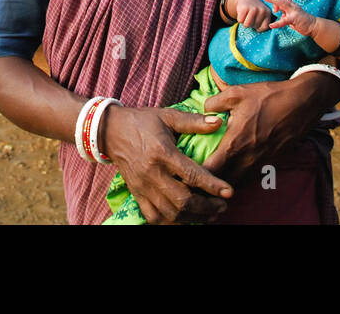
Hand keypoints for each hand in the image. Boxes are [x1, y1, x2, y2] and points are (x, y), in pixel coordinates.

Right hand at [100, 104, 232, 223]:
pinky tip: (186, 219)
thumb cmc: (142, 121)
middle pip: (182, 200)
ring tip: (210, 215)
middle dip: (206, 207)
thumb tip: (219, 121)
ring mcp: (143, 187)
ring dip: (193, 218)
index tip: (229, 192)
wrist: (110, 131)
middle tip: (222, 206)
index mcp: (162, 152)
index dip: (212, 186)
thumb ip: (193, 121)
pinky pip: (154, 217)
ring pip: (170, 213)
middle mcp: (152, 173)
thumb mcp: (167, 116)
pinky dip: (171, 223)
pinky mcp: (136, 194)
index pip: (191, 174)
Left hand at [201, 75, 339, 182]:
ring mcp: (261, 162)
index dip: (197, 174)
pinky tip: (235, 165)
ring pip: (238, 181)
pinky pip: (251, 174)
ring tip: (215, 174)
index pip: (211, 170)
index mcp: (234, 144)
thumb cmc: (268, 96)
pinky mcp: (271, 161)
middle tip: (198, 176)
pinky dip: (240, 175)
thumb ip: (213, 103)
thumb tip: (203, 109)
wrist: (302, 102)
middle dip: (210, 182)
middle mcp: (247, 158)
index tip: (188, 171)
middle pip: (223, 182)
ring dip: (226, 180)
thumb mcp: (235, 93)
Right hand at [230, 0, 273, 31]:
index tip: (257, 21)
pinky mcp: (244, 8)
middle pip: (255, 26)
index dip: (259, 27)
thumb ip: (264, 23)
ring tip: (247, 16)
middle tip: (251, 17)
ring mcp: (253, 8)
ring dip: (245, 22)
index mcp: (268, 13)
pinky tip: (242, 13)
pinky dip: (240, 19)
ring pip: (247, 25)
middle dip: (251, 24)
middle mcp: (262, 10)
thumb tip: (258, 30)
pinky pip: (240, 21)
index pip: (265, 27)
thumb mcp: (263, 15)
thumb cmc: (255, 11)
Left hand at [262, 0, 316, 37]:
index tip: (275, 10)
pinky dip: (277, 23)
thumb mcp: (292, 16)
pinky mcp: (295, 18)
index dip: (276, 1)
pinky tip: (272, 25)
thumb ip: (286, 15)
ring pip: (283, 4)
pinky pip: (284, 20)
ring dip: (274, 4)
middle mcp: (292, 6)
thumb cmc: (302, 21)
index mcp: (291, 5)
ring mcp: (294, 11)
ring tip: (268, 8)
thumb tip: (280, 17)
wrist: (314, 26)